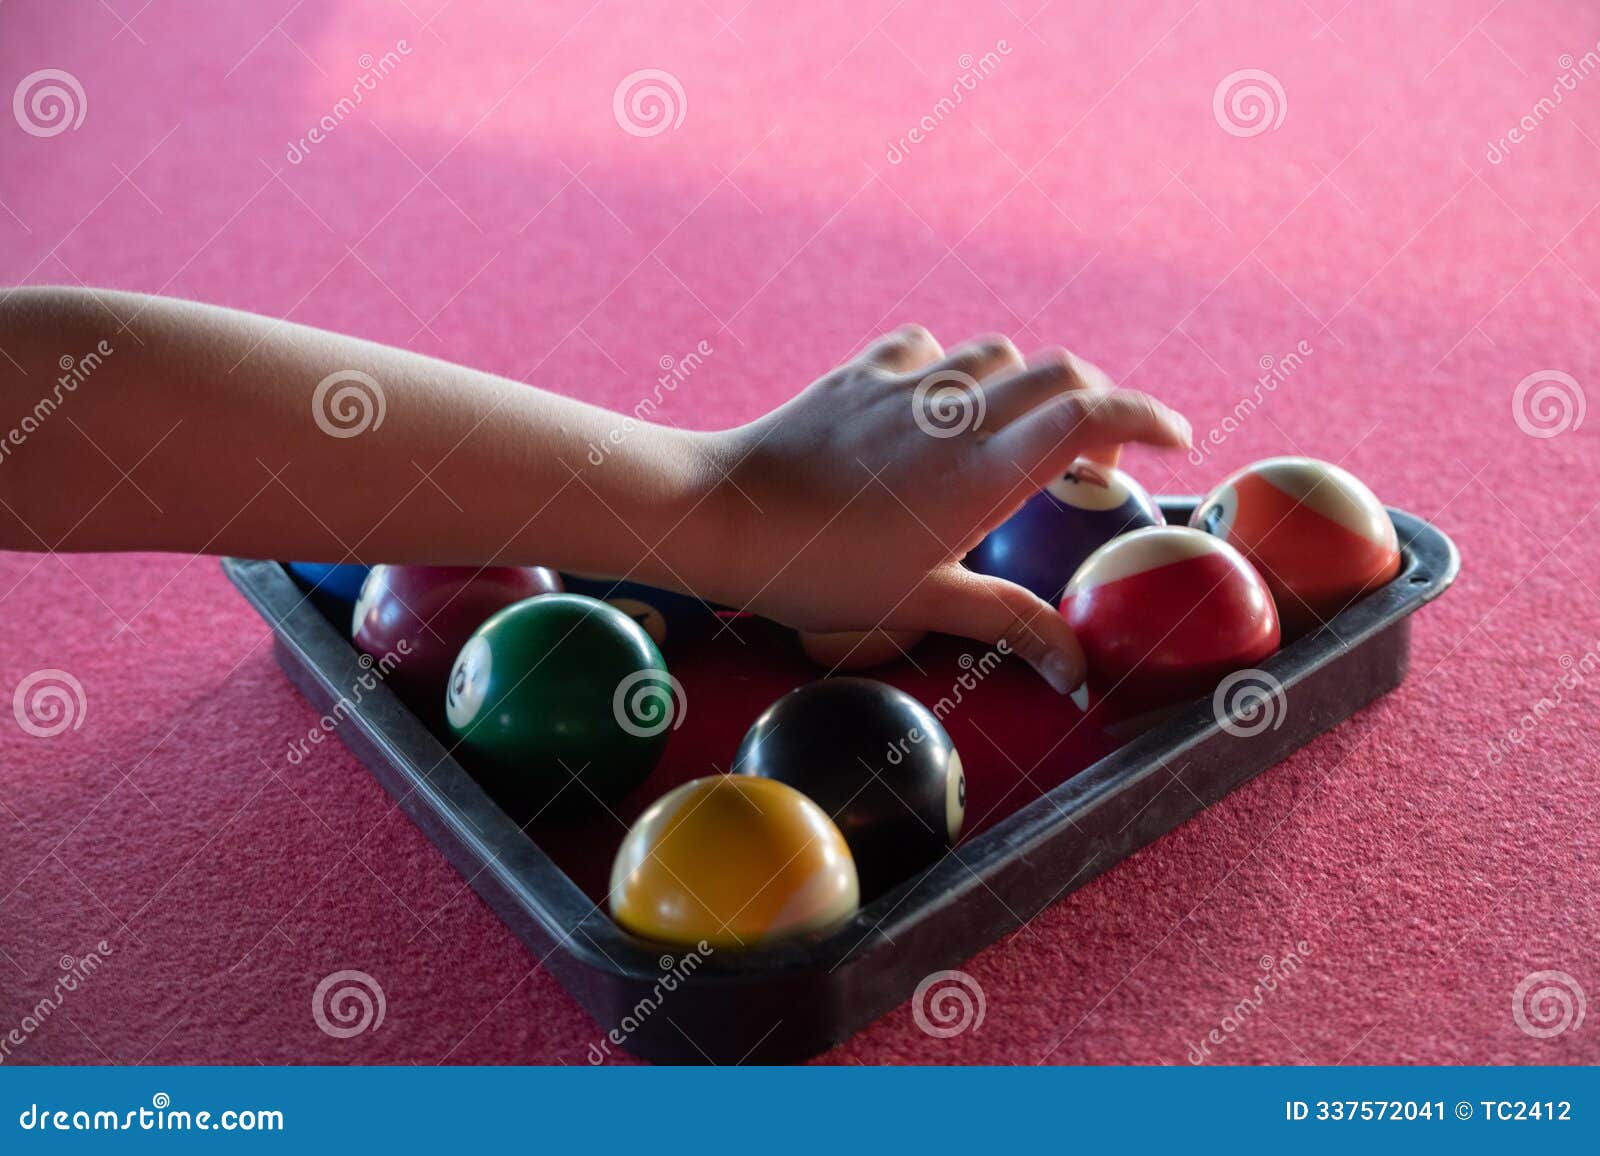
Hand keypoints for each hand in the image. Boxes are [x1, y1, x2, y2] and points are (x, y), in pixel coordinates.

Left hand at [703, 326, 1191, 692]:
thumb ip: (1009, 624)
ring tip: (1016, 437)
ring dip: (1027, 384)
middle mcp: (958, 411)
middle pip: (1061, 372)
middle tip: (1093, 458)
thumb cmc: (826, 572)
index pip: (1093, 413)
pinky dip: (955, 370)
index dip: (1147, 417)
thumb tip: (1080, 674)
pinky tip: (937, 408)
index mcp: (986, 469)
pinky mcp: (864, 372)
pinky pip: (931, 350)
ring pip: (999, 354)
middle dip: (1097, 402)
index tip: (1177, 441)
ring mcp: (909, 383)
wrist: (726, 514)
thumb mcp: (925, 604)